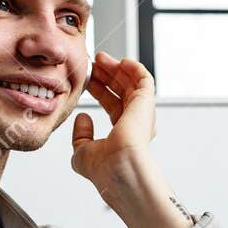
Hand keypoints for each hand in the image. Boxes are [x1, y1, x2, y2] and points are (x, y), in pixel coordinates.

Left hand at [71, 51, 187, 227]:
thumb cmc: (103, 169)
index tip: (87, 79)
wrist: (118, 169)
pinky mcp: (146, 103)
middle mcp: (135, 123)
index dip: (99, 90)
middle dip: (107, 75)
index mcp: (123, 134)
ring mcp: (142, 113)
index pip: (112, 105)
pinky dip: (134, 67)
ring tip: (100, 58)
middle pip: (122, 91)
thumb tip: (83, 117)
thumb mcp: (82, 152)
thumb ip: (81, 136)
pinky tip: (120, 60)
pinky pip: (144, 79)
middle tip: (93, 62)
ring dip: (117, 68)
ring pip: (132, 83)